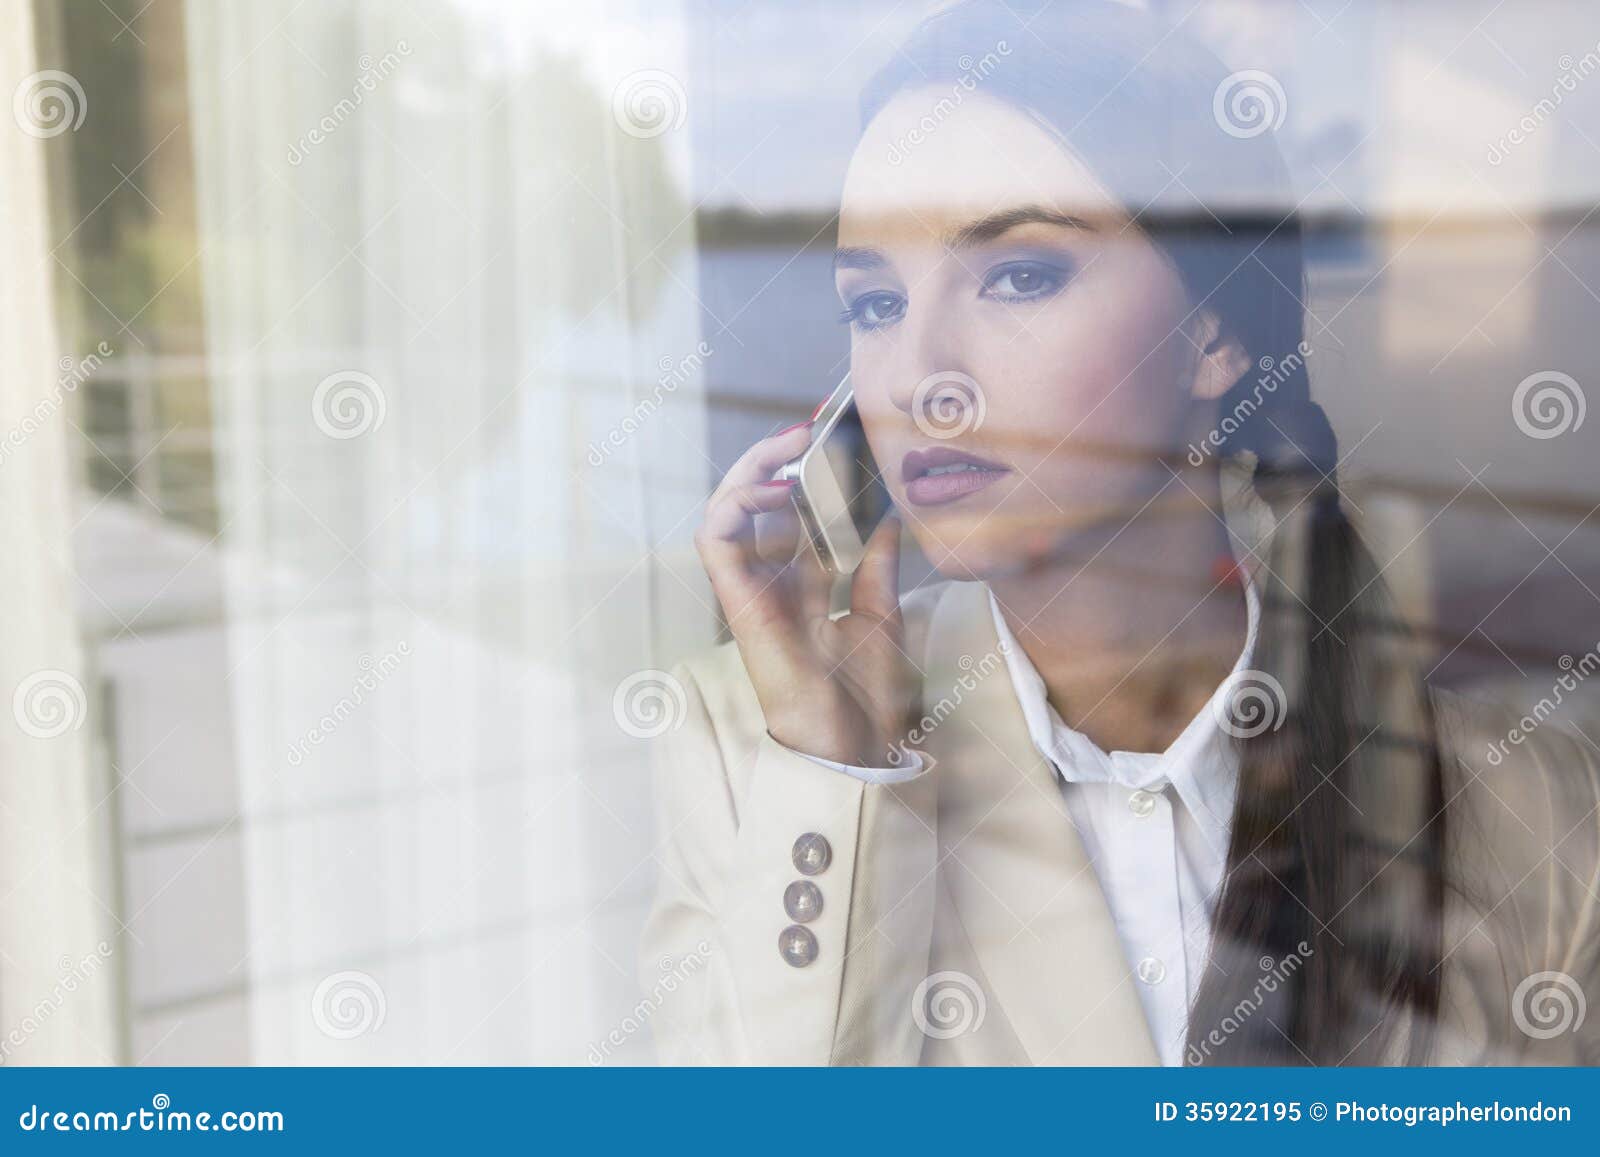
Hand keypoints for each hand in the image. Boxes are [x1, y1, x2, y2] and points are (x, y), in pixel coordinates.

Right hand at [693, 421, 915, 766]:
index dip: (813, 470)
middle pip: (763, 501)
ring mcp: (754, 589)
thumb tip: (888, 514)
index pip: (800, 511)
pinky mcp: (738, 601)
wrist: (856, 748)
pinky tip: (772, 486)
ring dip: (755, 469)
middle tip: (817, 424)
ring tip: (793, 444)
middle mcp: (775, 581)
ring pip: (730, 510)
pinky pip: (716, 541)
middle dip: (783, 457)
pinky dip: (734, 504)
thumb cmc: (866, 698)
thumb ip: (876, 564)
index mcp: (807, 585)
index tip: (840, 428)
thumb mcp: (883, 615)